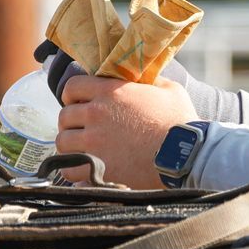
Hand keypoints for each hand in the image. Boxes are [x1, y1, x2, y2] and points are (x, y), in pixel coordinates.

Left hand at [56, 75, 198, 188]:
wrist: (186, 155)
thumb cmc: (181, 121)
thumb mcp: (169, 90)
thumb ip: (150, 81)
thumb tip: (142, 77)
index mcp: (111, 91)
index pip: (72, 87)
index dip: (73, 95)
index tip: (79, 103)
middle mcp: (96, 114)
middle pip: (64, 116)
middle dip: (72, 123)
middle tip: (84, 131)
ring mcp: (93, 142)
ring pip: (63, 143)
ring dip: (71, 147)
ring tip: (83, 151)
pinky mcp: (96, 168)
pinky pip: (70, 169)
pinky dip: (76, 170)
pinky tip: (87, 170)